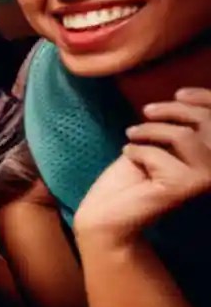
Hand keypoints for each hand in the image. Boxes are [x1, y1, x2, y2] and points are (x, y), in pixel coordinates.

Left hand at [76, 88, 210, 242]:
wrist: (106, 212)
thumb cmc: (132, 176)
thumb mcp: (159, 143)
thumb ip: (179, 126)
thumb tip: (187, 99)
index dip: (205, 100)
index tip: (179, 94)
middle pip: (207, 123)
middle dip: (174, 110)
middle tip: (147, 111)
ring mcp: (204, 180)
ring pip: (184, 135)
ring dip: (151, 130)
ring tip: (131, 134)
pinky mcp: (183, 186)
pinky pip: (159, 154)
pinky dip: (138, 150)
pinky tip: (128, 156)